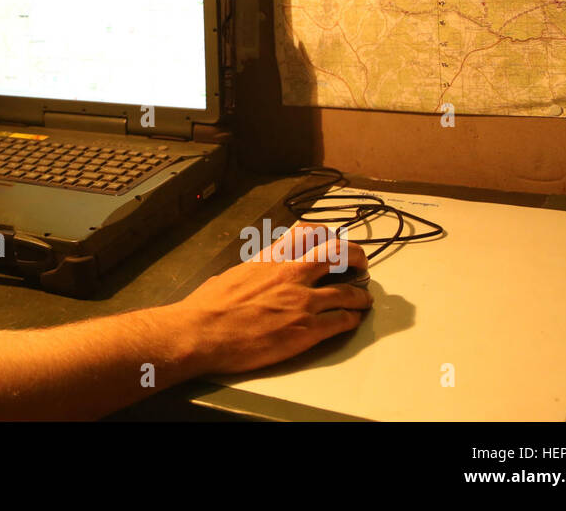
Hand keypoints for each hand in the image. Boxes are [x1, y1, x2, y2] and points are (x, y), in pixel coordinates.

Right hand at [177, 224, 371, 374]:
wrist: (202, 333)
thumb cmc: (206, 309)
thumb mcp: (226, 277)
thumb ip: (244, 274)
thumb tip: (239, 278)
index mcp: (268, 260)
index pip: (305, 233)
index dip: (326, 233)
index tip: (332, 239)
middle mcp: (290, 275)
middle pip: (337, 253)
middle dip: (355, 256)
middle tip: (361, 264)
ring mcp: (301, 302)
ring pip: (348, 291)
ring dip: (360, 295)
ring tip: (364, 299)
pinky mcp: (306, 330)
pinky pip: (341, 321)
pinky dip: (352, 320)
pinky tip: (352, 321)